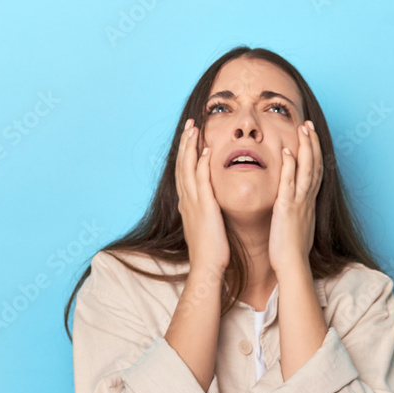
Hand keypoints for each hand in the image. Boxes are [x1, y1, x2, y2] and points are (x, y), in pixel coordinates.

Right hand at [175, 118, 229, 273]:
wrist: (207, 267)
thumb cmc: (210, 251)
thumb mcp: (205, 226)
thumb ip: (205, 212)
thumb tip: (209, 206)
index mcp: (187, 204)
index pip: (185, 172)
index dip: (186, 153)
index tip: (191, 137)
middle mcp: (187, 200)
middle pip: (182, 164)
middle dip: (185, 143)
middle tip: (190, 124)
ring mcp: (193, 203)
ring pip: (188, 168)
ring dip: (191, 147)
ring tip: (194, 129)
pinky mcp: (204, 208)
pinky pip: (201, 181)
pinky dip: (201, 164)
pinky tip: (206, 151)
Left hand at [268, 120, 322, 275]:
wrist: (292, 264)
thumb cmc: (291, 249)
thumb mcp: (297, 225)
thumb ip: (296, 212)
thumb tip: (293, 208)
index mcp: (309, 202)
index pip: (315, 172)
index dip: (314, 153)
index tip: (310, 137)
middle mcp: (307, 199)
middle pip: (315, 165)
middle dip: (312, 143)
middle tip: (308, 124)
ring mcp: (299, 202)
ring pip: (307, 169)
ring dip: (305, 147)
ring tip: (302, 129)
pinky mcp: (287, 208)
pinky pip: (290, 183)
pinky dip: (290, 166)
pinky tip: (287, 151)